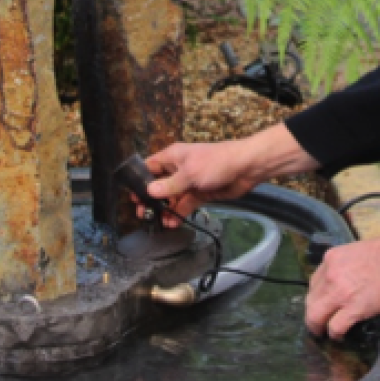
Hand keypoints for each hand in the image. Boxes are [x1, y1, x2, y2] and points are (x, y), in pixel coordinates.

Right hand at [145, 124, 317, 226]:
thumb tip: (149, 192)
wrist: (245, 168)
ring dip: (165, 210)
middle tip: (144, 214)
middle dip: (151, 200)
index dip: (140, 182)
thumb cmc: (216, 163)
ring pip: (172, 198)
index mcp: (172, 157)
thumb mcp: (189, 174)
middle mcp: (178, 169)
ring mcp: (189, 183)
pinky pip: (184, 205)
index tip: (134, 198)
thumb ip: (169, 185)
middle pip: (159, 186)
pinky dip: (178, 213)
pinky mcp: (200, 194)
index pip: (149, 168)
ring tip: (159, 223)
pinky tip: (172, 223)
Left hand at [305, 234, 379, 340]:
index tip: (322, 301)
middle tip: (318, 321)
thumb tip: (351, 276)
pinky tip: (339, 337)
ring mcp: (339, 294)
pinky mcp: (352, 310)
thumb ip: (347, 264)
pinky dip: (335, 334)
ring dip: (317, 326)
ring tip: (322, 333)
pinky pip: (335, 327)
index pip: (314, 281)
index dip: (318, 294)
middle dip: (313, 312)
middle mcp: (329, 276)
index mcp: (331, 259)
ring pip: (315, 316)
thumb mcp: (356, 251)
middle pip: (311, 300)